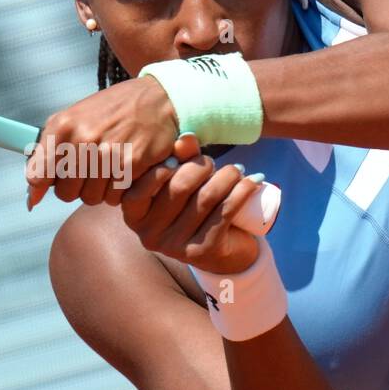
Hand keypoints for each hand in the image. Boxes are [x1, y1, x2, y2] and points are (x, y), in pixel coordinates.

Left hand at [26, 76, 177, 208]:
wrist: (157, 98)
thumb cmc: (111, 112)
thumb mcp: (73, 119)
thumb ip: (46, 154)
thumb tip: (32, 199)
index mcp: (62, 126)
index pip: (37, 176)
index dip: (43, 185)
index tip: (55, 182)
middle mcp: (82, 139)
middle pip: (66, 193)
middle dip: (77, 186)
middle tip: (91, 169)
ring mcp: (107, 153)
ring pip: (91, 198)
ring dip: (100, 189)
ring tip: (110, 167)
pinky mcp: (131, 164)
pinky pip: (114, 198)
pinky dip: (119, 190)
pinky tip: (126, 170)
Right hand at [118, 134, 262, 273]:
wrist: (224, 251)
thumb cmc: (194, 209)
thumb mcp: (182, 181)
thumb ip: (179, 158)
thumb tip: (187, 138)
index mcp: (135, 216)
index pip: (140, 188)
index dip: (162, 167)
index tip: (178, 156)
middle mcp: (150, 235)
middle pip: (178, 187)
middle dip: (200, 166)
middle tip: (212, 163)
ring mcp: (176, 246)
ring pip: (205, 198)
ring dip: (226, 176)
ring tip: (236, 170)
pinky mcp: (204, 251)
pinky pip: (225, 211)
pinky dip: (242, 191)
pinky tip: (253, 181)